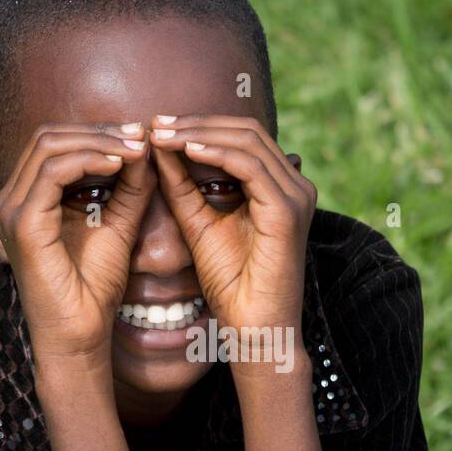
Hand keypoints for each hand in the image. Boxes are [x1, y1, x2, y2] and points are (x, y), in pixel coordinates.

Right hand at [0, 122, 153, 364]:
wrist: (81, 336)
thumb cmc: (94, 287)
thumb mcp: (118, 223)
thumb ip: (129, 185)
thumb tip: (145, 144)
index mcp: (24, 198)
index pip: (52, 142)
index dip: (96, 132)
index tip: (139, 136)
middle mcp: (8, 200)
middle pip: (47, 136)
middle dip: (98, 131)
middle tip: (140, 136)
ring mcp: (10, 210)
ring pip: (50, 146)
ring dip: (98, 142)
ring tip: (136, 149)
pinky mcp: (23, 224)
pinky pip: (52, 171)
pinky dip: (89, 160)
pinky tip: (120, 165)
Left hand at [148, 114, 316, 334]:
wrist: (253, 328)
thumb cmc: (230, 282)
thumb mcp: (197, 222)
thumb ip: (181, 185)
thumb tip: (158, 146)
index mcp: (278, 185)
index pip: (241, 135)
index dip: (198, 124)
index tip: (156, 125)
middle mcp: (294, 184)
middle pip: (245, 130)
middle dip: (196, 122)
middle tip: (155, 123)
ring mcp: (295, 195)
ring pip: (246, 141)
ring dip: (199, 133)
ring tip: (162, 134)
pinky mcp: (287, 210)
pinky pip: (249, 167)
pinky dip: (215, 153)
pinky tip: (184, 150)